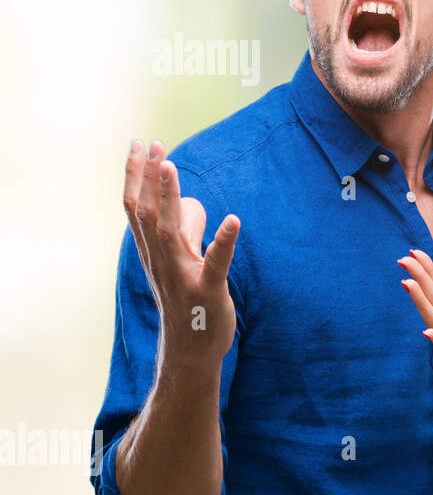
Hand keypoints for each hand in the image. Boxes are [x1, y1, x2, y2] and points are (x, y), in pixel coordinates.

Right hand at [122, 139, 239, 362]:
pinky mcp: (208, 291)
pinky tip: (234, 220)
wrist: (190, 350)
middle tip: (153, 144)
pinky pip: (215, 263)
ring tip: (172, 166)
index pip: (137, 208)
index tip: (138, 144)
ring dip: (171, 198)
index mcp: (153, 252)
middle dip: (149, 177)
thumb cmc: (187, 302)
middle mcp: (162, 260)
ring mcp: (183, 275)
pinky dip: (223, 241)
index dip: (137, 176)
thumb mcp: (181, 262)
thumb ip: (184, 232)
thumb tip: (188, 203)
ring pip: (171, 231)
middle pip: (148, 213)